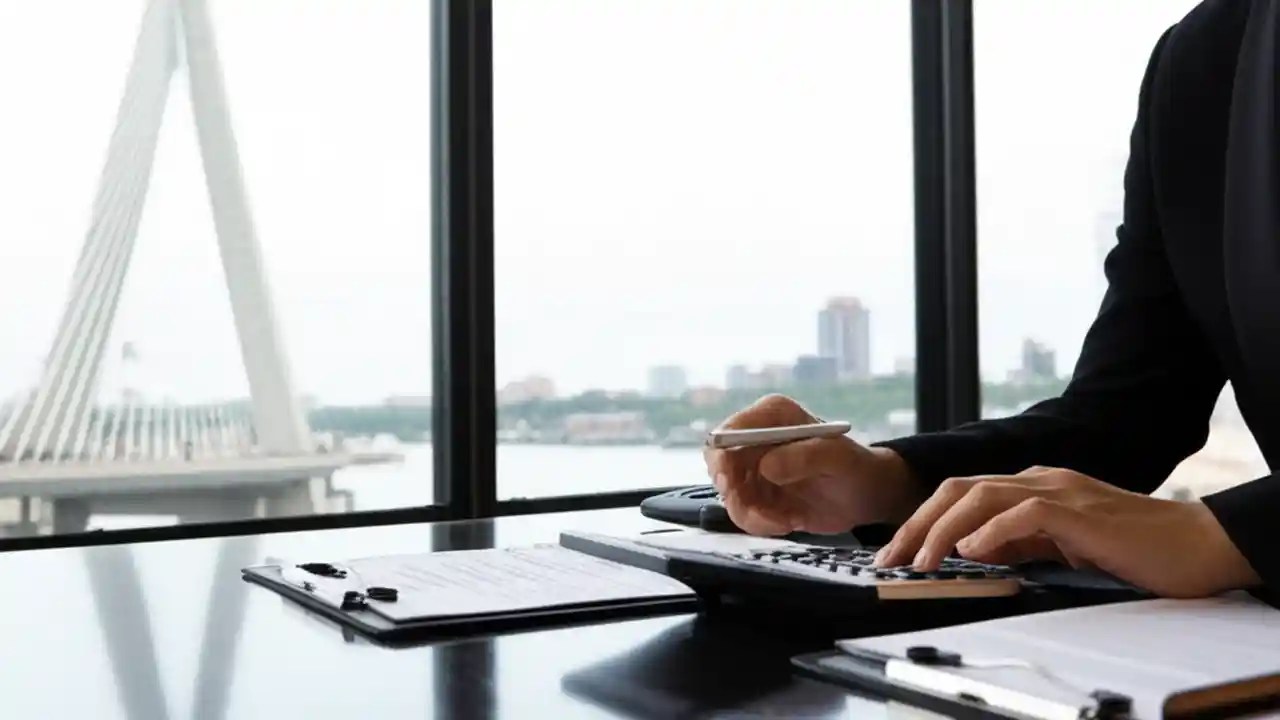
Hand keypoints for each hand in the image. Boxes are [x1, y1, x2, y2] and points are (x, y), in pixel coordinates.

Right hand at [702, 394, 926, 535]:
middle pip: (719, 464)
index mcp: (772, 416)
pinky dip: (762, 524)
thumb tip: (766, 467)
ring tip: (786, 521)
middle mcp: (756, 440)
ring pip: (729, 495)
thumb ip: (804, 457)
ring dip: (752, 514)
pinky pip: (744, 514)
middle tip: (757, 513)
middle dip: (733, 493)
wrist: (867, 495)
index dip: (722, 456)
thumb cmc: (856, 466)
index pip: (729, 431)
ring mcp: (755, 469)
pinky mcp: (759, 495)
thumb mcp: (837, 457)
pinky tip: (789, 522)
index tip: (731, 484)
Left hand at [873, 466, 1260, 597]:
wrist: (1193, 545)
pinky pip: (1026, 512)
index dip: (923, 521)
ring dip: (943, 529)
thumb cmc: (1130, 550)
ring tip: (921, 561)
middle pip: (959, 489)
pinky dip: (992, 530)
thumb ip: (1017, 544)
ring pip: (982, 497)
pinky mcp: (1080, 511)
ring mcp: (1059, 490)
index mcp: (1031, 487)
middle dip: (918, 523)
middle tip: (891, 557)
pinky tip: (972, 549)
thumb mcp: (1058, 547)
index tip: (896, 553)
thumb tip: (970, 552)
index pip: (961, 495)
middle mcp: (1038, 480)